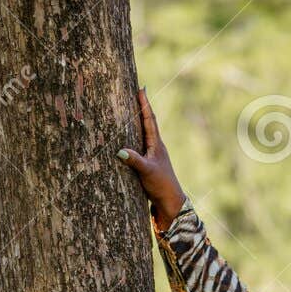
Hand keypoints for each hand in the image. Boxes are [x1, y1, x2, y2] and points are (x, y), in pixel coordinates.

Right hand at [116, 87, 185, 229]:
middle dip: (141, 107)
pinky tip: (130, 136)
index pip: (149, 120)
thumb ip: (134, 161)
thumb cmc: (161, 186)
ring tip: (132, 108)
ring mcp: (152, 155)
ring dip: (138, 120)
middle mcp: (155, 147)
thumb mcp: (147, 172)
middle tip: (136, 91)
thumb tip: (120, 151)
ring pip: (144, 132)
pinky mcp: (149, 163)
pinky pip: (140, 144)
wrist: (170, 203)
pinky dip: (135, 136)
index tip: (141, 88)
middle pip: (147, 122)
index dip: (144, 104)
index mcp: (156, 144)